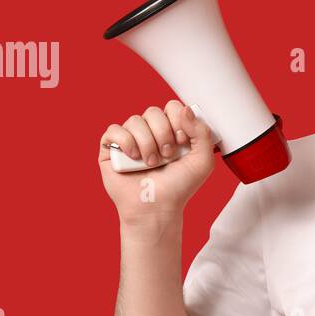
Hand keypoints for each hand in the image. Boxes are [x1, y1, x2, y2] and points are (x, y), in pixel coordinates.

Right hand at [98, 99, 217, 223]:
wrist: (157, 208)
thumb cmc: (179, 187)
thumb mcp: (203, 161)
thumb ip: (202, 132)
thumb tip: (185, 109)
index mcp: (171, 131)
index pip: (172, 107)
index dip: (177, 120)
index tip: (182, 141)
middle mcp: (150, 132)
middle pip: (153, 111)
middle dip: (163, 134)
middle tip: (167, 155)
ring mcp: (130, 139)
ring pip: (134, 120)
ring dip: (146, 143)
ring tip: (151, 163)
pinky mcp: (111, 148)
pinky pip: (114, 130)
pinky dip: (126, 142)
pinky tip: (134, 158)